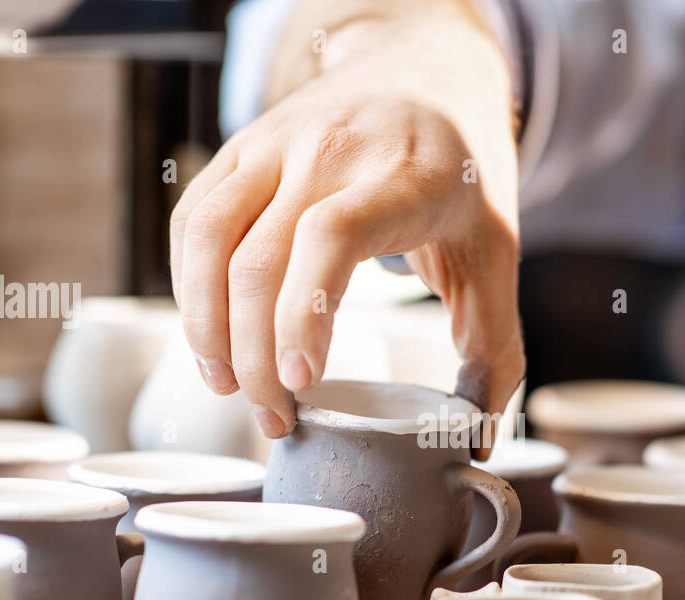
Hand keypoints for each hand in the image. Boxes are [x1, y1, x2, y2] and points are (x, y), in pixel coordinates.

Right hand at [169, 3, 523, 451]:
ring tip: (225, 387)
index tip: (300, 381)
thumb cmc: (461, 174)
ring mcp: (275, 143)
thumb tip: (476, 440)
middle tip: (274, 419)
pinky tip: (212, 337)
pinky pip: (192, 221)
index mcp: (405, 176)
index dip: (305, 314)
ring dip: (204, 325)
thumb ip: (495, 345)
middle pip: (260, 258)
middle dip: (254, 355)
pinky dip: (188, 285)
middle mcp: (331, 150)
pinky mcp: (239, 149)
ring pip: (207, 238)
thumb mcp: (496, 251)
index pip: (333, 237)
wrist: (424, 73)